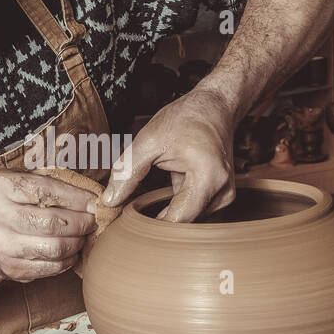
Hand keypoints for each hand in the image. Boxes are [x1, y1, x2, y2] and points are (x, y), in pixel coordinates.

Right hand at [0, 171, 96, 281]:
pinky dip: (68, 259)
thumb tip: (93, 190)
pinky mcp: (11, 268)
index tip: (94, 201)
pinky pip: (51, 267)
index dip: (75, 197)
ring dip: (77, 242)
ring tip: (83, 235)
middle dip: (81, 222)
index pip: (44, 190)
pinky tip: (72, 251)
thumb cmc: (16, 203)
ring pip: (54, 248)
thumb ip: (53, 177)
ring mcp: (1, 246)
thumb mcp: (25, 180)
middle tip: (92, 221)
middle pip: (52, 222)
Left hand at [104, 87, 236, 221]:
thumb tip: (110, 201)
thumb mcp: (149, 140)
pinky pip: (192, 210)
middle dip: (155, 221)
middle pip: (183, 223)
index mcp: (209, 178)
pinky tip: (162, 195)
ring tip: (146, 199)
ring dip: (166, 213)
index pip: (178, 221)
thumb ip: (127, 172)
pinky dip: (175, 205)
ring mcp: (224, 196)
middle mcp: (223, 192)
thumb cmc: (185, 118)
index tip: (128, 225)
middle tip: (130, 214)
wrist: (214, 106)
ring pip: (187, 219)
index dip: (151, 227)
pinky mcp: (220, 196)